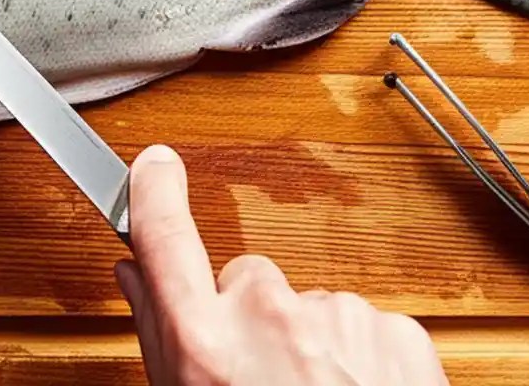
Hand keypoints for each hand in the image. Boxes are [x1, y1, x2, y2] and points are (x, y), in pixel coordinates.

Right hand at [115, 145, 449, 385]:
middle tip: (262, 378)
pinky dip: (361, 359)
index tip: (154, 165)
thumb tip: (134, 278)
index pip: (165, 241)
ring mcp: (336, 320)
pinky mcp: (394, 329)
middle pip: (246, 279)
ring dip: (311, 346)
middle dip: (252, 318)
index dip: (155, 193)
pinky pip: (362, 327)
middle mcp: (268, 319)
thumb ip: (161, 337)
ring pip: (310, 308)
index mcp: (205, 347)